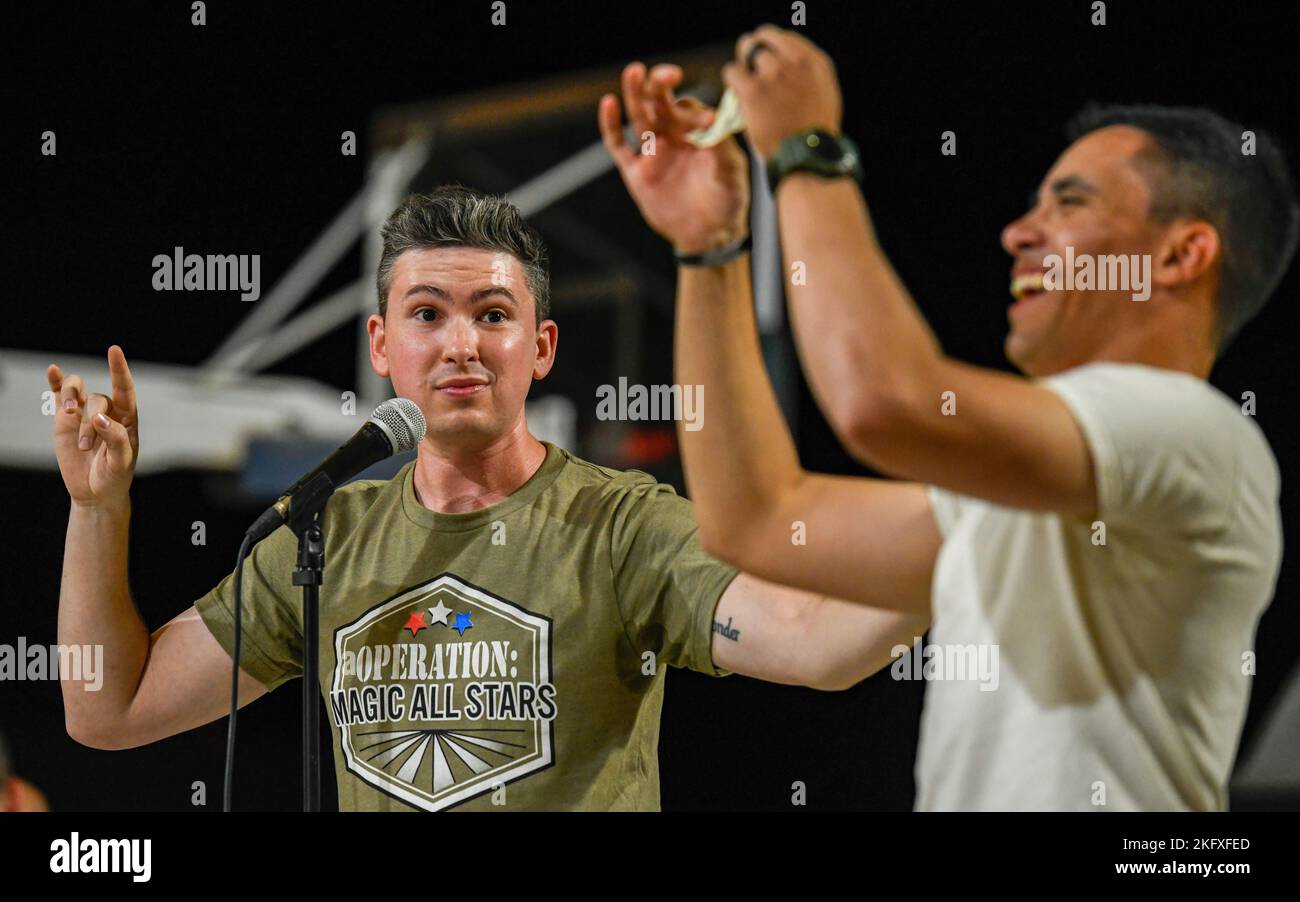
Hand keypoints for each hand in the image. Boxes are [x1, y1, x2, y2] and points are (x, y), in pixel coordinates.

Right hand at [47, 345, 139, 508]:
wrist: (95, 493)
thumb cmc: (114, 477)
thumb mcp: (121, 462)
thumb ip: (115, 439)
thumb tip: (100, 418)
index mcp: (126, 418)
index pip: (124, 389)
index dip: (119, 369)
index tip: (114, 350)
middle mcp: (107, 411)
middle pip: (97, 399)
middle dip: (89, 422)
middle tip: (86, 447)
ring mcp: (84, 413)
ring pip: (78, 390)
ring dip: (71, 397)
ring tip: (67, 411)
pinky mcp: (64, 420)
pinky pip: (59, 395)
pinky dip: (56, 382)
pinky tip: (53, 370)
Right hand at [599, 62, 749, 254]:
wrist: (709, 234)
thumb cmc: (726, 200)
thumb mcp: (730, 173)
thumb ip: (721, 146)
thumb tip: (713, 119)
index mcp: (696, 131)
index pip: (688, 109)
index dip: (694, 112)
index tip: (708, 122)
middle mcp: (672, 136)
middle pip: (660, 102)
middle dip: (660, 85)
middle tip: (664, 74)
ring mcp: (652, 152)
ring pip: (639, 116)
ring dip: (636, 94)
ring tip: (635, 72)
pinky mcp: (636, 172)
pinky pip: (618, 144)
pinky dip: (611, 124)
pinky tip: (609, 102)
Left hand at [722, 25, 842, 159]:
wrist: (806, 157)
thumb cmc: (813, 135)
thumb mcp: (825, 96)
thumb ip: (808, 75)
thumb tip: (786, 62)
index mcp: (815, 62)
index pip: (786, 38)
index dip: (772, 48)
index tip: (766, 63)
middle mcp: (796, 62)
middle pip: (765, 38)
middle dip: (755, 52)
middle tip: (749, 68)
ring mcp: (775, 73)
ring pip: (747, 50)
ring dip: (743, 66)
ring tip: (744, 85)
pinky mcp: (754, 89)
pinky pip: (732, 71)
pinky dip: (731, 80)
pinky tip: (736, 94)